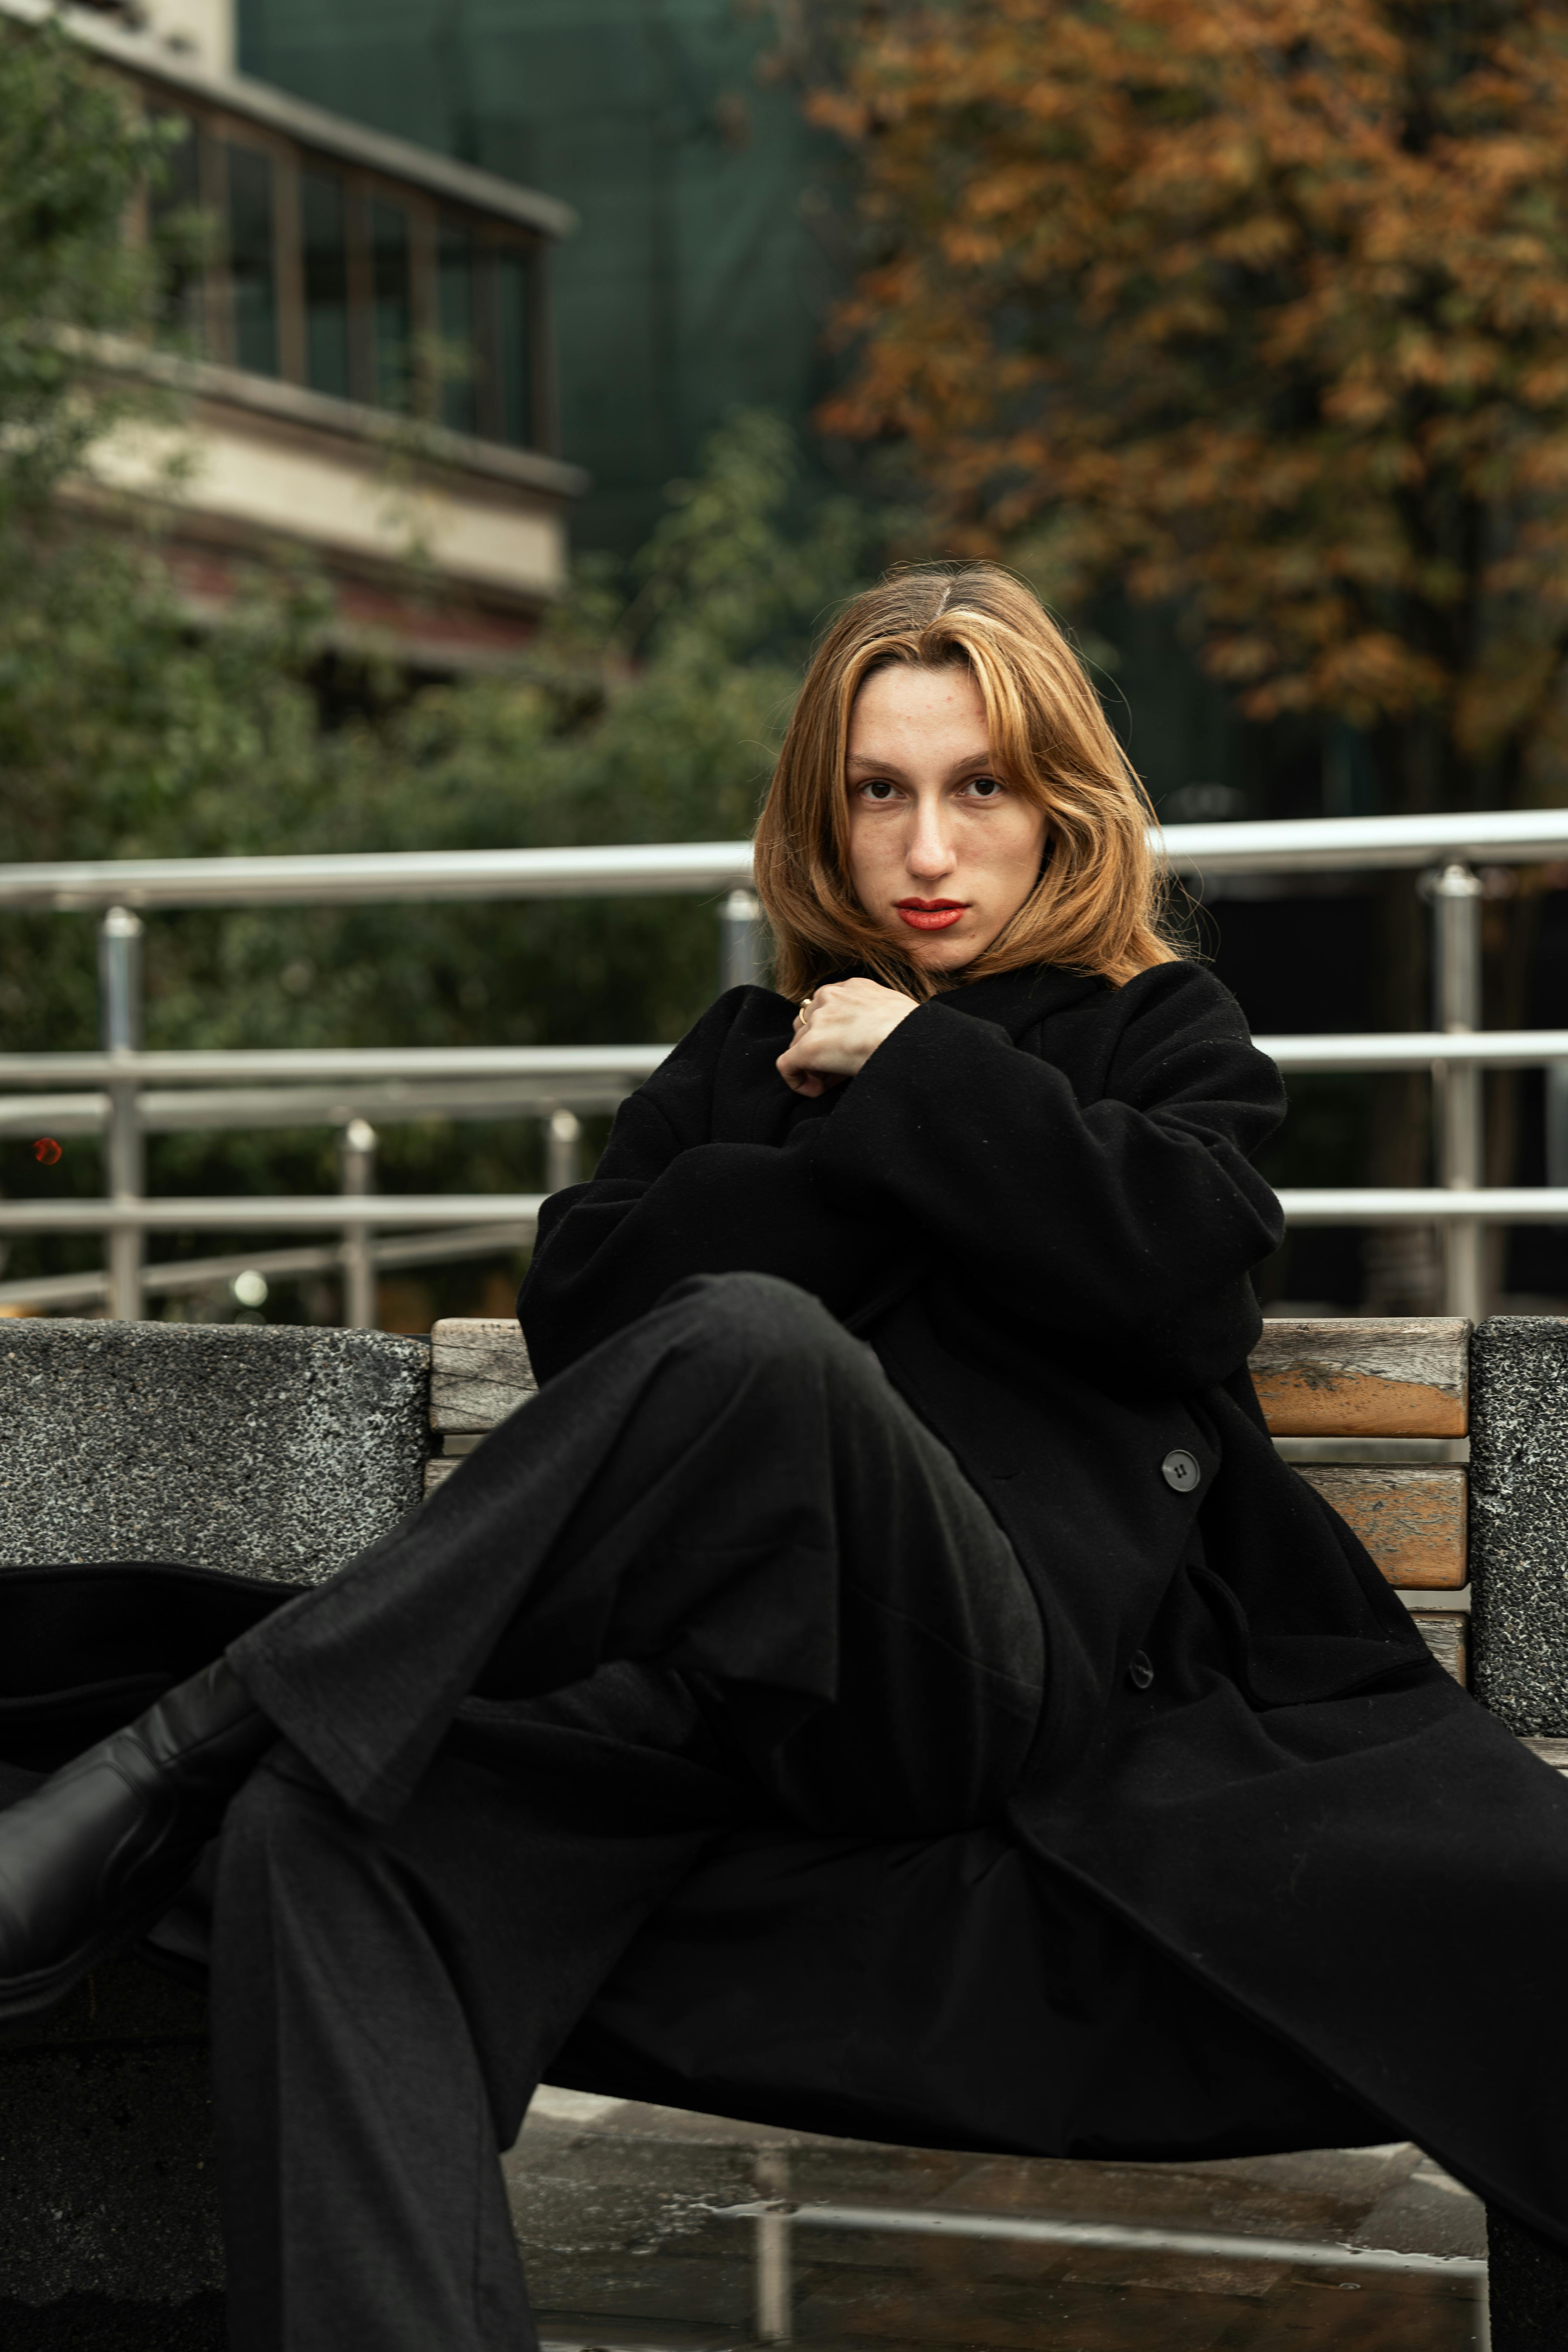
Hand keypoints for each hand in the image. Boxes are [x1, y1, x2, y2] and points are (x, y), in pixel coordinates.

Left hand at [776, 978, 919, 1097]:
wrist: (913, 1041)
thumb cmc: (914, 1031)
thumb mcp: (893, 1008)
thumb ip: (873, 1013)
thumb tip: (870, 1033)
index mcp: (849, 987)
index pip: (826, 1008)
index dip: (833, 1032)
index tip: (849, 1050)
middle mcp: (828, 998)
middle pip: (808, 1025)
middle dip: (820, 1047)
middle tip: (839, 1068)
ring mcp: (816, 1022)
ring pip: (798, 1044)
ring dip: (811, 1063)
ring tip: (832, 1080)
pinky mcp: (808, 1048)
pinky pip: (786, 1066)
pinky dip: (797, 1081)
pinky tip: (817, 1091)